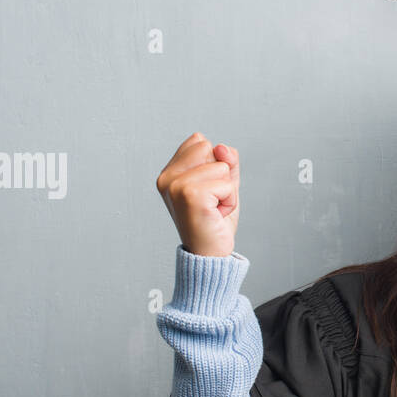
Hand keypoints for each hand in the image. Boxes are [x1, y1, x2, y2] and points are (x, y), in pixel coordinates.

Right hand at [155, 132, 240, 256]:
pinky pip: (227, 184)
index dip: (214, 166)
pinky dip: (229, 201)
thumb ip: (226, 159)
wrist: (210, 255)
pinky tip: (216, 215)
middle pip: (209, 148)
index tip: (206, 192)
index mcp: (169, 172)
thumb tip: (222, 148)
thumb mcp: (224, 183)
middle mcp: (167, 178)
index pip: (200, 142)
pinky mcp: (190, 196)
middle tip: (211, 202)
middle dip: (221, 176)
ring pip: (220, 166)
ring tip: (213, 209)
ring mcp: (176, 186)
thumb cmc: (214, 221)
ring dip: (227, 190)